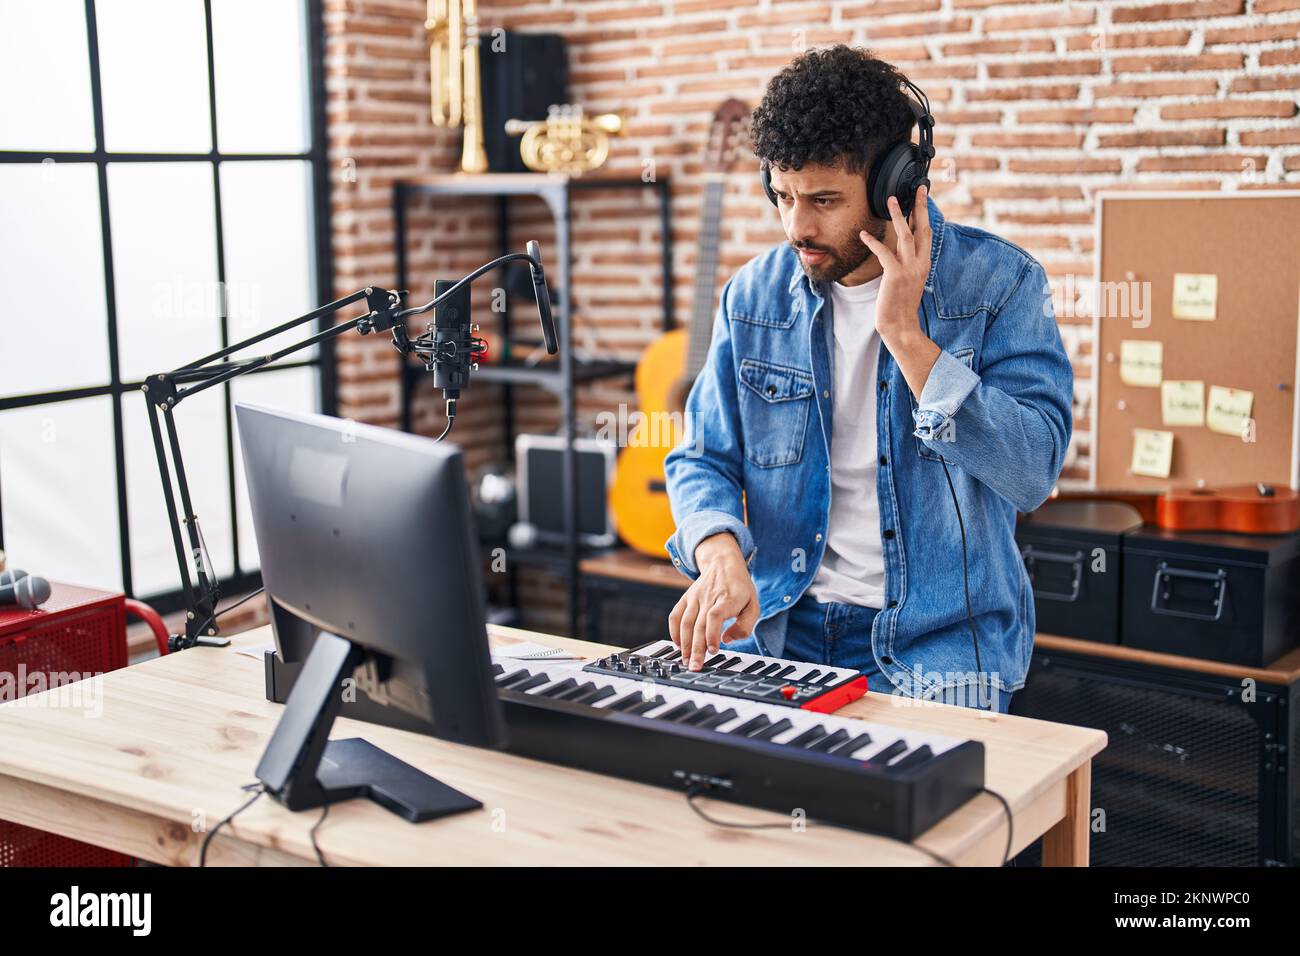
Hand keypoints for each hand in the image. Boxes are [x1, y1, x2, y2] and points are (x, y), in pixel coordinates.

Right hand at [667, 533, 759, 670]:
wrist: (723, 563)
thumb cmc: (740, 588)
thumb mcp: (753, 605)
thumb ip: (745, 626)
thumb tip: (727, 640)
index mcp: (728, 599)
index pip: (714, 617)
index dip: (712, 635)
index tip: (713, 651)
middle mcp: (709, 597)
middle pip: (698, 625)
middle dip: (696, 648)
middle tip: (695, 666)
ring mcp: (695, 597)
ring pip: (685, 622)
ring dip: (684, 643)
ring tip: (685, 660)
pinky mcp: (686, 598)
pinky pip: (675, 615)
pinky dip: (674, 631)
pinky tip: (678, 644)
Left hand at [858, 184, 932, 348]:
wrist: (900, 326)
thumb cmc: (900, 306)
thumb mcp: (908, 281)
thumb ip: (906, 263)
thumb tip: (900, 249)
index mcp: (924, 264)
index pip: (927, 234)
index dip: (925, 215)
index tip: (923, 199)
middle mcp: (920, 263)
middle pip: (922, 228)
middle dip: (921, 207)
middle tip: (920, 189)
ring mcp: (909, 269)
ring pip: (905, 235)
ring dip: (898, 215)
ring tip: (891, 199)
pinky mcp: (895, 275)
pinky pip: (883, 252)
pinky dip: (872, 242)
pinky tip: (863, 234)